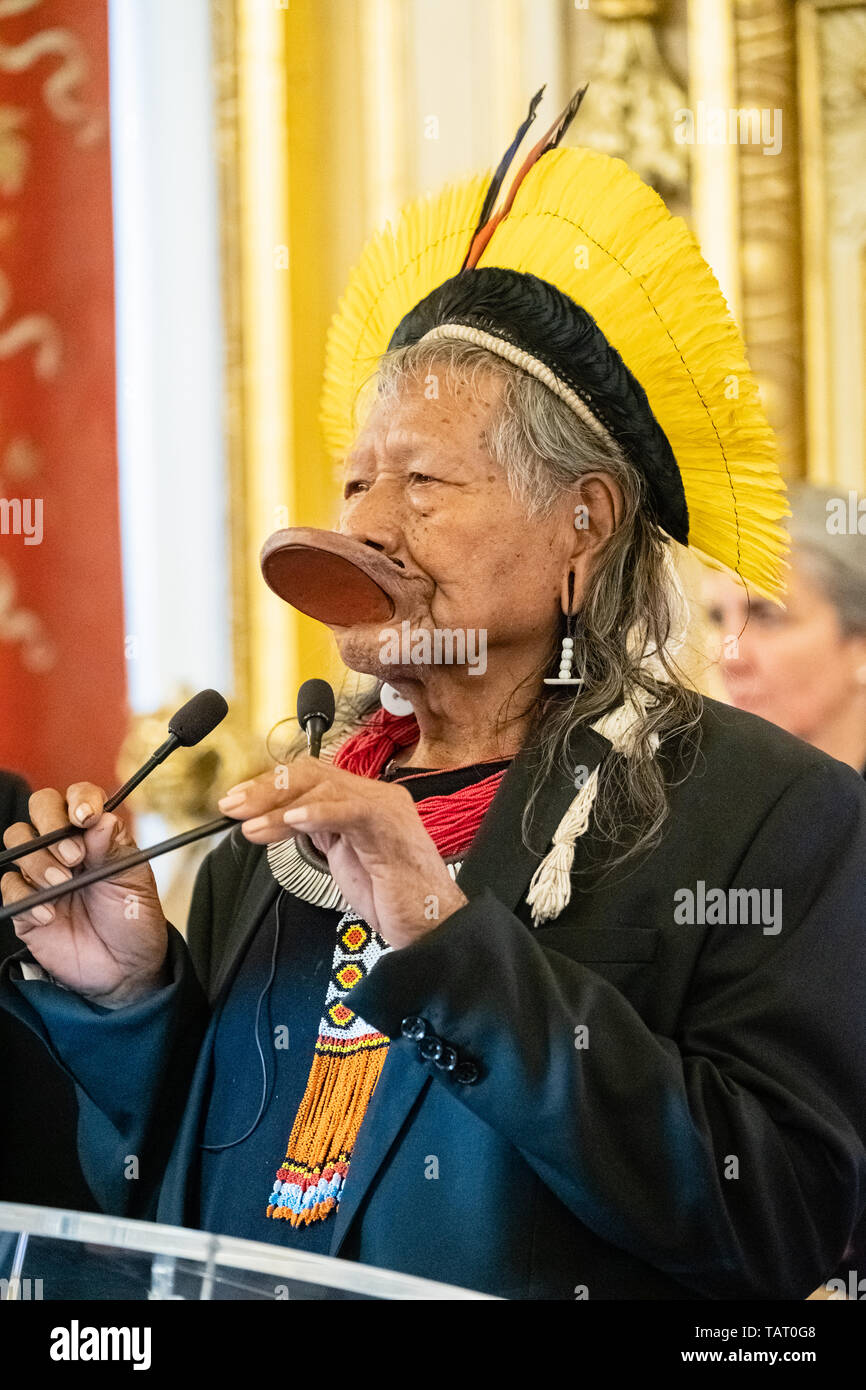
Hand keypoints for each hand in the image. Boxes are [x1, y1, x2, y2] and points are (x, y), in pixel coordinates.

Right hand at [1, 785, 168, 1007]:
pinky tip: (50, 914)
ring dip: (38, 859)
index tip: (86, 816)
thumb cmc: (134, 919)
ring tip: (63, 884)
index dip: (79, 799)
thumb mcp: (135, 881)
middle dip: (51, 824)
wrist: (125, 969)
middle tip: (74, 855)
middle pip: (39, 808)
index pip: (77, 798)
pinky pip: (9, 886)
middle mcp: (64, 846)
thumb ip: (115, 848)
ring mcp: (42, 873)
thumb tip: (100, 818)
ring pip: (18, 842)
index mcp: (95, 834)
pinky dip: (26, 896)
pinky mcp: (25, 904)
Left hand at [219, 762, 467, 947]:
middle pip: (312, 775)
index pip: (310, 778)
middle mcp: (375, 796)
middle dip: (266, 789)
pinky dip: (316, 812)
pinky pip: (349, 810)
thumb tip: (274, 818)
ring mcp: (385, 809)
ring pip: (323, 789)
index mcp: (363, 800)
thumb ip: (317, 831)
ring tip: (251, 826)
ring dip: (278, 806)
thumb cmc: (394, 897)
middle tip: (231, 806)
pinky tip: (290, 821)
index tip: (237, 803)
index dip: (269, 786)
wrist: (433, 926)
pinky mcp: (390, 829)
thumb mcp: (343, 857)